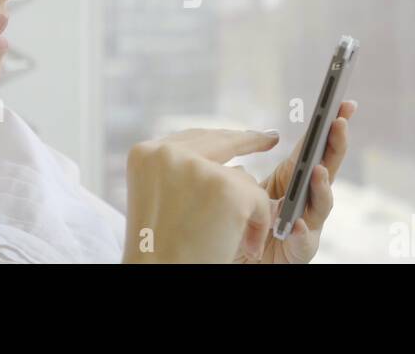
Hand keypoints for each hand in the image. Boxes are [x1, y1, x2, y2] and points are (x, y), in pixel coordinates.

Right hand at [122, 127, 281, 263]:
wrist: (156, 278)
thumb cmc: (158, 253)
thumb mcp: (159, 202)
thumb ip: (182, 176)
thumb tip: (233, 167)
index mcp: (145, 154)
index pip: (191, 139)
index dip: (220, 137)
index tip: (242, 135)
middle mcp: (168, 153)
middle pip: (219, 141)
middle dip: (247, 140)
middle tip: (269, 138)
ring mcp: (198, 169)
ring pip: (243, 177)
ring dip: (245, 209)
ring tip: (227, 240)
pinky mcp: (227, 189)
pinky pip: (258, 198)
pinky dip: (259, 225)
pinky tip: (245, 244)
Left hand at [233, 100, 357, 263]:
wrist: (246, 258)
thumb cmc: (252, 221)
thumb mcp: (252, 189)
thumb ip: (258, 171)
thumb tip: (263, 140)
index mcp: (297, 180)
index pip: (316, 149)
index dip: (329, 127)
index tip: (344, 103)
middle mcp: (310, 200)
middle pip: (327, 169)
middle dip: (335, 145)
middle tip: (339, 123)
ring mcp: (309, 225)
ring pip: (321, 205)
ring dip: (322, 187)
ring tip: (317, 171)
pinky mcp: (300, 251)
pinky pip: (303, 242)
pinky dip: (302, 234)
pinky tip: (298, 225)